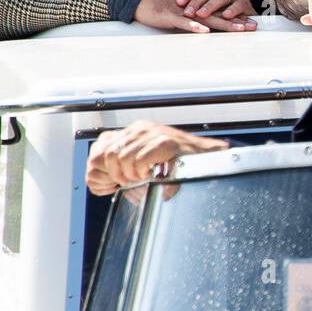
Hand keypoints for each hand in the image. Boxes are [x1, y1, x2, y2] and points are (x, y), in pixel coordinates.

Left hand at [86, 120, 228, 195]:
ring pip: (122, 158)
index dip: (106, 167)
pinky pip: (139, 161)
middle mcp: (142, 129)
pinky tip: (151, 175)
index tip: (116, 179)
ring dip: (130, 175)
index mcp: (136, 130)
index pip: (104, 145)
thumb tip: (107, 169)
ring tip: (141, 178)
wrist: (207, 157)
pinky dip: (142, 172)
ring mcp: (153, 134)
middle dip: (116, 173)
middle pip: (109, 153)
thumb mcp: (149, 155)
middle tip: (129, 182)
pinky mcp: (164, 143)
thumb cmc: (179, 160)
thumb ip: (130, 157)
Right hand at [135, 0, 256, 32]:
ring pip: (206, 17)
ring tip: (238, 29)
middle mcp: (195, 8)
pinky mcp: (170, 15)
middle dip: (237, 21)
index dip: (236, 18)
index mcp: (198, 7)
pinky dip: (193, 25)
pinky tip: (204, 30)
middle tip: (252, 26)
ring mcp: (183, 11)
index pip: (221, 12)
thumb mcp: (184, 14)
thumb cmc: (163, 8)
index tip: (252, 24)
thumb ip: (197, 20)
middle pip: (219, 14)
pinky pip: (183, 21)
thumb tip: (211, 29)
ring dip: (223, 23)